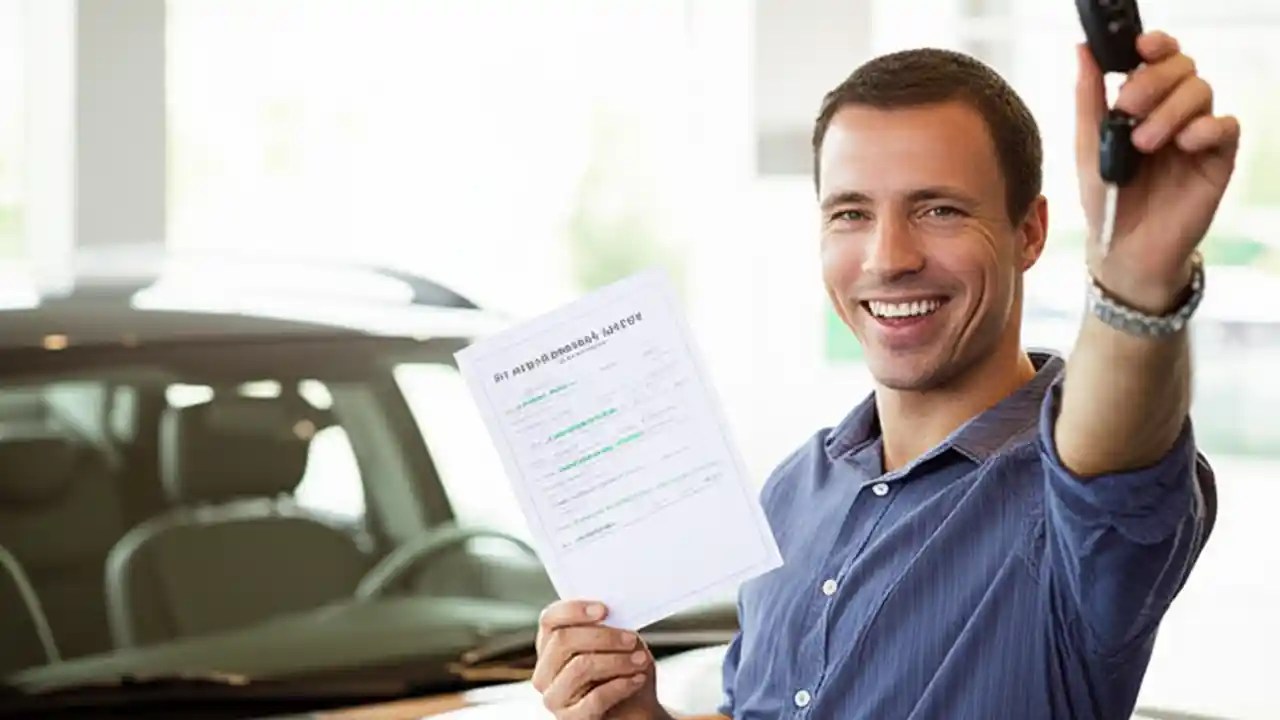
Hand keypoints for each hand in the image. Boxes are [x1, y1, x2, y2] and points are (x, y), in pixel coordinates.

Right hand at [532, 600, 666, 719]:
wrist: (634, 711)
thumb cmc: (623, 672)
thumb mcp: (617, 645)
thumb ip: (608, 628)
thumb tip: (615, 615)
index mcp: (551, 646)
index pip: (550, 619)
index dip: (574, 610)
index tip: (604, 610)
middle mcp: (545, 672)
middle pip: (564, 640)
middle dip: (603, 637)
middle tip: (631, 638)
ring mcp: (554, 698)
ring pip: (580, 667)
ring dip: (617, 661)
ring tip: (641, 660)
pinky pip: (595, 698)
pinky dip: (621, 685)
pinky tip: (637, 679)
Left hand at [1075, 31, 1240, 313]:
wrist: (1123, 249)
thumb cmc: (1106, 198)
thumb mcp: (1089, 145)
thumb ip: (1089, 98)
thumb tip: (1083, 50)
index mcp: (1143, 104)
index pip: (1159, 58)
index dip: (1155, 45)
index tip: (1139, 47)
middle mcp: (1173, 112)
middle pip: (1182, 68)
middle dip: (1154, 80)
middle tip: (1128, 107)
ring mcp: (1196, 134)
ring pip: (1202, 91)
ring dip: (1170, 109)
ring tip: (1143, 143)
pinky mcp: (1218, 159)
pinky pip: (1226, 126)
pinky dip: (1205, 128)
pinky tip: (1184, 144)